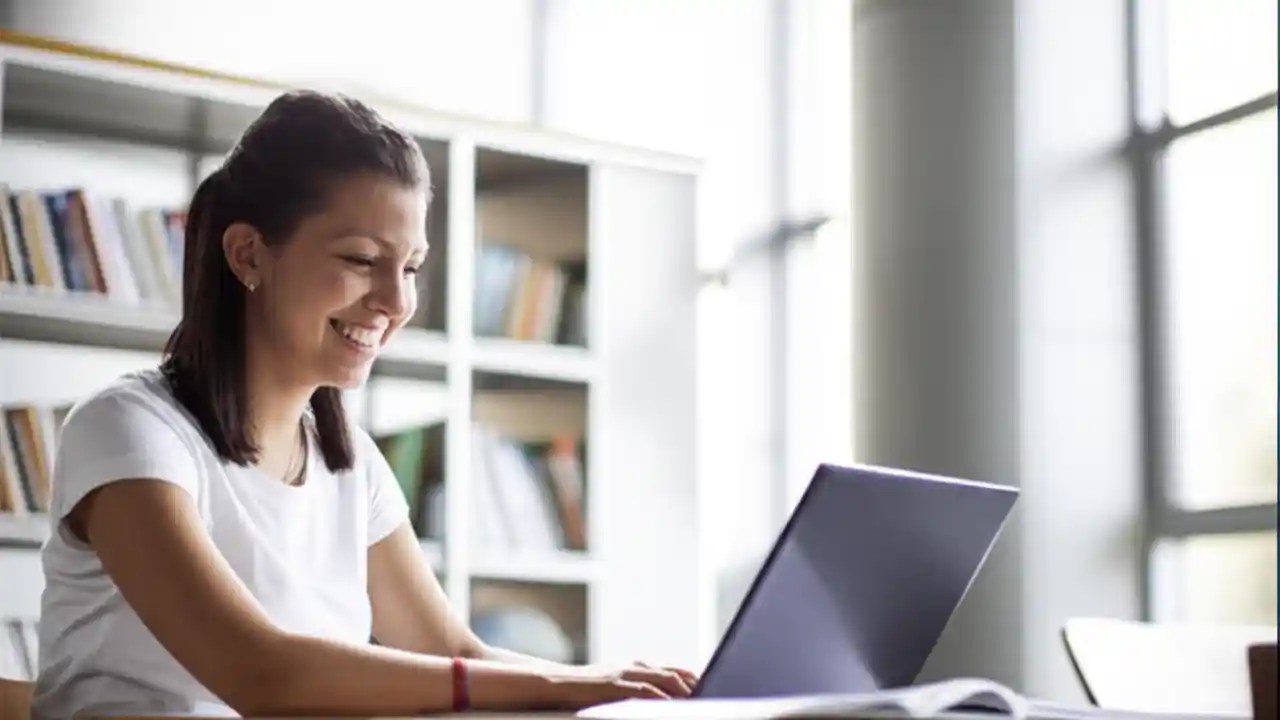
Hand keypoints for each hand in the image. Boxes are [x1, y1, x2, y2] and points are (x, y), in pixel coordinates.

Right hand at [538, 661, 697, 707]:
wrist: (554, 683)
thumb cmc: (584, 690)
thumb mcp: (615, 687)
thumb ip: (637, 689)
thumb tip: (659, 699)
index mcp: (637, 668)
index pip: (674, 671)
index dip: (693, 679)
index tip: (710, 686)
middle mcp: (634, 668)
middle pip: (674, 674)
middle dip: (695, 684)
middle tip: (714, 692)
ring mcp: (624, 675)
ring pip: (663, 680)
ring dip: (683, 690)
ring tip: (698, 698)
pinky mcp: (614, 686)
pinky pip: (643, 691)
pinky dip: (660, 697)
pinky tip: (670, 703)